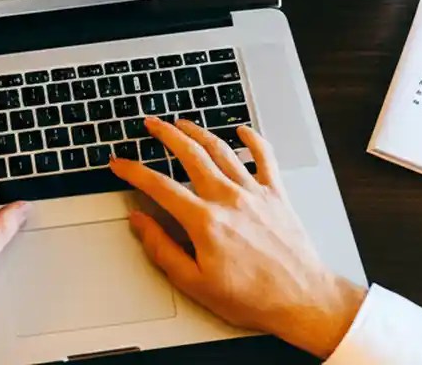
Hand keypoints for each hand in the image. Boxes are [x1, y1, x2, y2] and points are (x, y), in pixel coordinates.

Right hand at [109, 118, 366, 357]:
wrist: (302, 299)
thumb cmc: (252, 297)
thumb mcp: (195, 283)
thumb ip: (162, 249)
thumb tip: (140, 222)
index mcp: (204, 221)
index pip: (159, 186)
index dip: (133, 171)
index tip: (120, 164)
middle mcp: (228, 199)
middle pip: (190, 154)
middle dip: (165, 134)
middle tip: (151, 124)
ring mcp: (254, 192)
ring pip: (221, 150)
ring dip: (198, 131)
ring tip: (182, 123)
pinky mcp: (276, 194)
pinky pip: (264, 157)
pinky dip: (253, 139)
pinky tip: (242, 130)